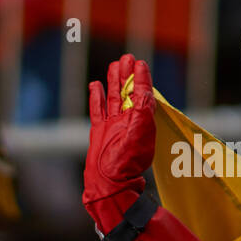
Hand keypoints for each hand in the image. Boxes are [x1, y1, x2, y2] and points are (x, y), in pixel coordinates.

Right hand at [83, 54, 155, 232]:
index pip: (141, 93)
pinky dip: (97, 97)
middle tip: (128, 58)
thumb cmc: (126, 161)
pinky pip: (98, 109)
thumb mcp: (140, 132)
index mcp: (140, 119)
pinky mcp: (99, 131)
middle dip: (128, 75)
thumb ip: (143, 108)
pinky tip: (96, 85)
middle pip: (128, 92)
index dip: (141, 78)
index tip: (140, 64)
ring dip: (114, 81)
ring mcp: (112, 125)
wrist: (108, 183)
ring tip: (114, 65)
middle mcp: (127, 120)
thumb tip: (144, 87)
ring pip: (114, 97)